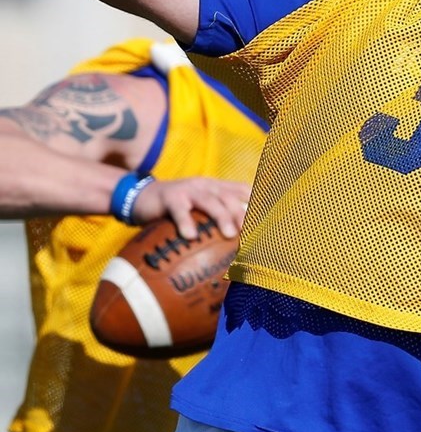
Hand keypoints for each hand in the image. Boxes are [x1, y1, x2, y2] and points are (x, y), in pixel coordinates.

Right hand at [130, 175, 251, 239]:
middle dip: (243, 214)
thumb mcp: (197, 211)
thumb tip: (236, 246)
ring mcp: (188, 189)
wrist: (140, 197)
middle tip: (251, 234)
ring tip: (230, 234)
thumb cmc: (175, 210)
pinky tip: (190, 236)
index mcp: (216, 188)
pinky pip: (179, 209)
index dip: (257, 202)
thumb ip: (214, 221)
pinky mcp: (169, 196)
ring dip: (222, 217)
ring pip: (209, 200)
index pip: (242, 190)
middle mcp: (206, 185)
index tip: (270, 220)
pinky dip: (186, 222)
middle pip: (229, 197)